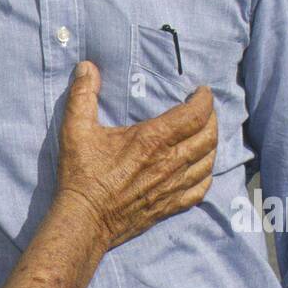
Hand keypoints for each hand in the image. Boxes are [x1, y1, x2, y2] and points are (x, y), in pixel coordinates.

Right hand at [55, 61, 216, 248]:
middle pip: (208, 136)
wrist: (85, 220)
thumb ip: (82, 94)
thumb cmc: (82, 175)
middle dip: (211, 118)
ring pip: (208, 161)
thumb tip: (86, 67)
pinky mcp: (170, 206)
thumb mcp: (76, 129)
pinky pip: (201, 189)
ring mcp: (173, 186)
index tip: (202, 91)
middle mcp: (170, 162)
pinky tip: (202, 168)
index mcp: (152, 140)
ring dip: (211, 143)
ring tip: (205, 133)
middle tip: (204, 109)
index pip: (194, 114)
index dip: (204, 100)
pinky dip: (206, 174)